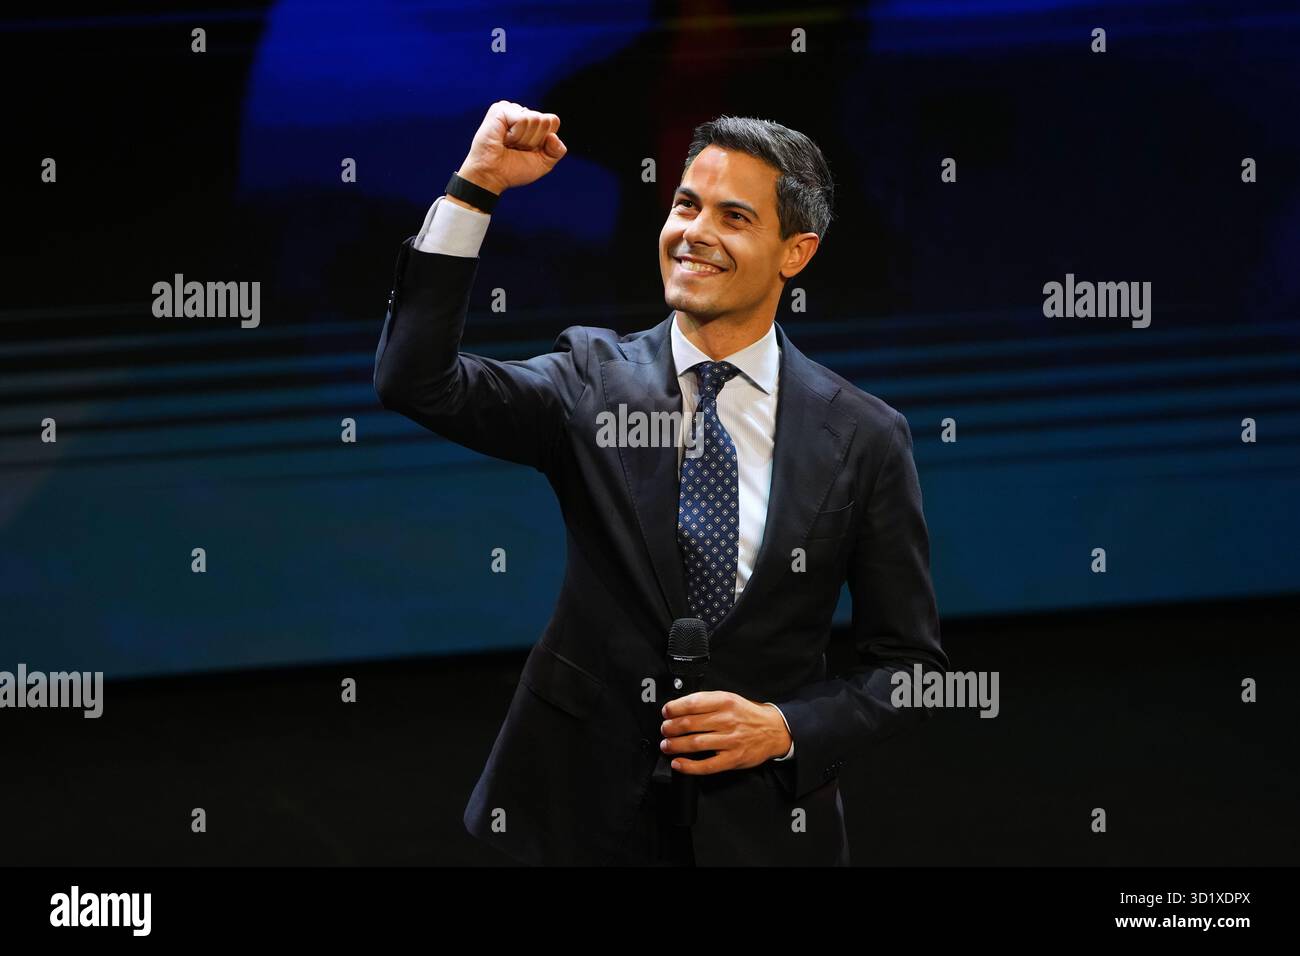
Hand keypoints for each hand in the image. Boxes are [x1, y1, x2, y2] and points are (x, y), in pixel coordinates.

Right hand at [456, 100, 566, 195]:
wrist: (492, 176)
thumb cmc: (513, 170)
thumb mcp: (543, 163)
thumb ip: (557, 151)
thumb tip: (553, 136)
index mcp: (533, 123)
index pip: (553, 121)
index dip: (544, 140)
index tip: (529, 150)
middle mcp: (522, 113)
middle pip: (545, 120)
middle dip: (533, 141)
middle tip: (516, 148)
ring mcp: (511, 109)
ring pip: (535, 119)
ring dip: (523, 139)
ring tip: (508, 144)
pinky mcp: (500, 109)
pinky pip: (522, 119)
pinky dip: (515, 134)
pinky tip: (502, 138)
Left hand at [660, 691, 791, 774]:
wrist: (774, 730)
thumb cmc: (748, 715)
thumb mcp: (730, 699)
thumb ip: (708, 702)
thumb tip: (680, 707)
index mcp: (725, 701)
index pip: (692, 703)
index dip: (674, 708)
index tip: (666, 712)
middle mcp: (727, 720)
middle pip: (690, 724)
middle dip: (670, 728)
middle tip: (664, 730)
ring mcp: (730, 740)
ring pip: (695, 744)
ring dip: (675, 745)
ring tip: (666, 745)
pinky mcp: (733, 758)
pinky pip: (707, 765)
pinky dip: (689, 766)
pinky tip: (678, 763)